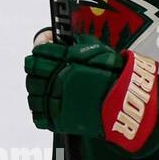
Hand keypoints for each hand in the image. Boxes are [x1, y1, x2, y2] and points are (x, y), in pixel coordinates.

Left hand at [24, 33, 158, 156]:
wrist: (127, 103)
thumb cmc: (115, 75)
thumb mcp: (99, 49)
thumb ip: (77, 43)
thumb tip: (56, 39)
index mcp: (67, 62)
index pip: (39, 53)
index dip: (38, 52)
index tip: (40, 53)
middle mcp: (59, 81)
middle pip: (32, 74)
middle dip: (35, 71)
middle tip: (41, 72)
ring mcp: (58, 102)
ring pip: (32, 95)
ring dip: (36, 91)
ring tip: (45, 89)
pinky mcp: (60, 121)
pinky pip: (38, 116)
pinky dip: (40, 111)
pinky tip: (48, 105)